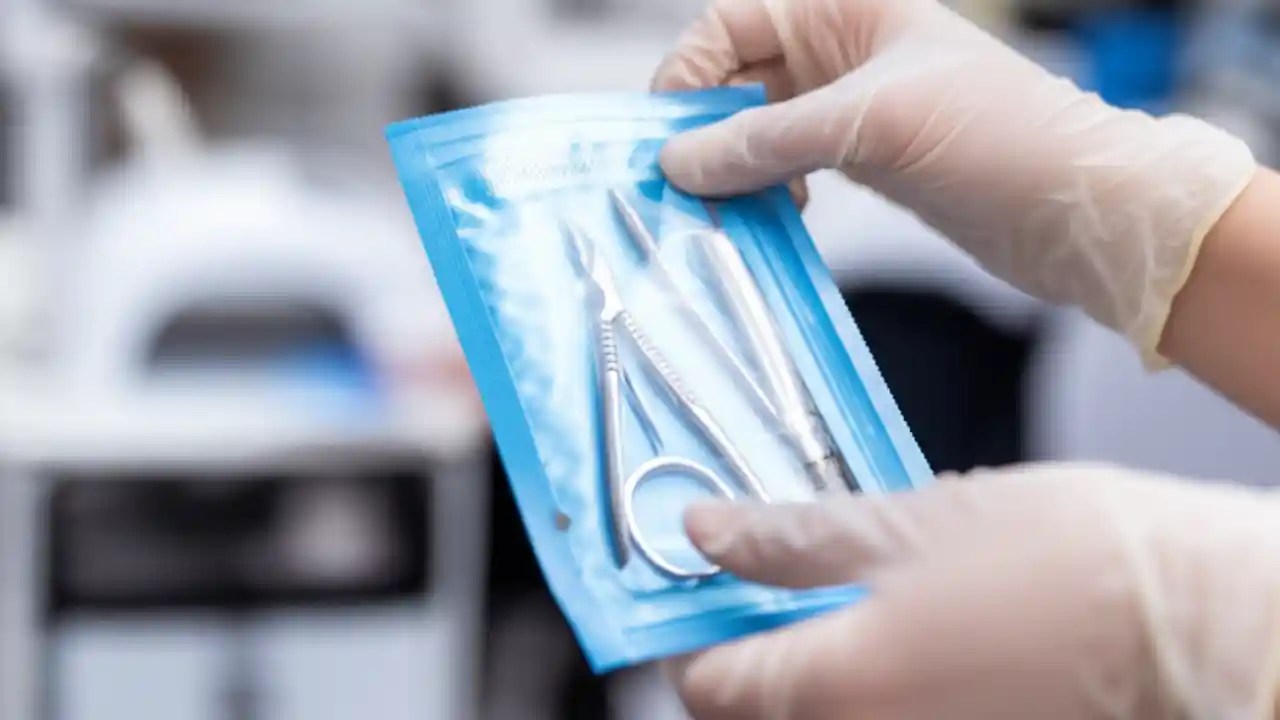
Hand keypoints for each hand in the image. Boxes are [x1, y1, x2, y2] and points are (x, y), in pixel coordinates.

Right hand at [653, 0, 1254, 363]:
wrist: (1078, 211)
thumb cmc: (998, 137)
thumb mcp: (871, 124)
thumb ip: (765, 139)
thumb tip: (677, 163)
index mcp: (844, 9)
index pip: (729, 25)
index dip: (688, 74)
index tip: (666, 137)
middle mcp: (840, 49)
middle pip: (733, 78)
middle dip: (703, 128)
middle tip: (683, 185)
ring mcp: (849, 106)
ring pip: (755, 128)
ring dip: (732, 167)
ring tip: (728, 209)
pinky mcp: (861, 158)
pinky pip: (785, 167)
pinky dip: (766, 190)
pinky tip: (775, 218)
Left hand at [668, 464, 1279, 719]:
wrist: (1195, 623)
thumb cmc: (1071, 562)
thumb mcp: (912, 522)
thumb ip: (790, 540)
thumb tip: (704, 532)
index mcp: (838, 686)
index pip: (703, 683)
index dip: (696, 627)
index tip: (709, 587)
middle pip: (754, 714)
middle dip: (755, 652)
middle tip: (789, 589)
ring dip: (813, 672)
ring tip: (863, 608)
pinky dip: (870, 694)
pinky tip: (911, 641)